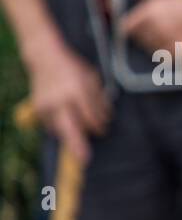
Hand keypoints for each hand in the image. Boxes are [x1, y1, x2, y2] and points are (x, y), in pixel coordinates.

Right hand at [27, 43, 109, 162]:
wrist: (46, 58)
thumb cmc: (74, 70)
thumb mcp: (92, 80)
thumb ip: (99, 101)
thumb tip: (105, 121)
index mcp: (77, 91)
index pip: (91, 119)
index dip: (99, 127)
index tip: (103, 129)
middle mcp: (60, 100)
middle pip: (70, 128)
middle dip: (77, 146)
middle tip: (84, 161)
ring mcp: (47, 105)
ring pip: (62, 130)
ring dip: (73, 135)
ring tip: (78, 131)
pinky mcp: (39, 109)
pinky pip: (53, 126)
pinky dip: (62, 128)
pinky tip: (67, 120)